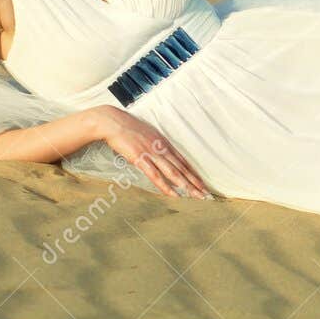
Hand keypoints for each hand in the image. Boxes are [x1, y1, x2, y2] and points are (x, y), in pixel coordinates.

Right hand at [95, 106, 212, 198]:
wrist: (112, 121)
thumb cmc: (128, 129)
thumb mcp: (147, 136)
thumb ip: (156, 146)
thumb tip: (162, 156)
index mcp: (164, 143)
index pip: (183, 161)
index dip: (194, 174)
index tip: (203, 184)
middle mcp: (162, 148)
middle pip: (182, 168)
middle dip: (195, 182)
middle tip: (207, 195)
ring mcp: (152, 153)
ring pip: (173, 172)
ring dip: (186, 186)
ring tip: (196, 197)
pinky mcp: (140, 158)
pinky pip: (155, 175)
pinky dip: (166, 186)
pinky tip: (174, 195)